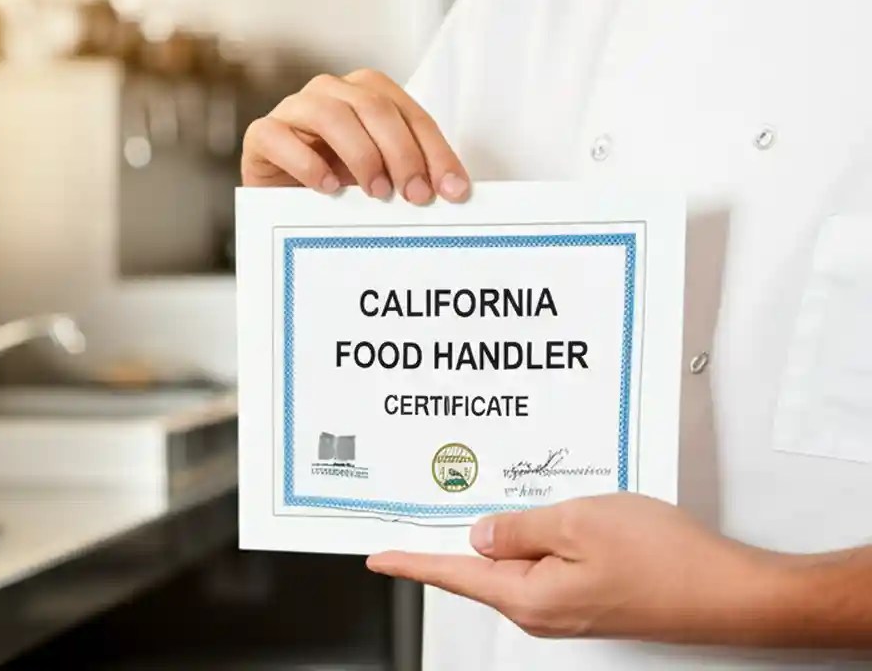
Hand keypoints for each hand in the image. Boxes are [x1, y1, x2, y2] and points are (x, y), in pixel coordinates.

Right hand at [241, 69, 470, 204]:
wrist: (279, 207)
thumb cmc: (335, 188)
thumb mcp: (379, 179)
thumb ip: (407, 175)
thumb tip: (451, 192)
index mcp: (366, 94)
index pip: (409, 114)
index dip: (435, 151)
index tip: (453, 190)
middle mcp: (330, 92)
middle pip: (374, 108)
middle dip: (402, 153)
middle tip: (415, 195)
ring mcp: (293, 109)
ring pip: (331, 115)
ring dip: (361, 155)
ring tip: (376, 193)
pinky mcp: (262, 134)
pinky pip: (281, 138)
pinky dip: (308, 163)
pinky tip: (327, 188)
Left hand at [368, 494, 790, 643]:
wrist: (731, 593)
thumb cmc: (666, 561)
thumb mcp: (578, 523)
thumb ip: (519, 528)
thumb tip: (480, 535)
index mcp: (527, 596)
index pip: (453, 575)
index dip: (412, 561)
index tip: (378, 556)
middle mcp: (541, 611)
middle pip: (484, 567)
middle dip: (466, 534)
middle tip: (444, 498)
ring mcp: (568, 608)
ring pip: (520, 562)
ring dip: (514, 532)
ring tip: (520, 500)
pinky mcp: (591, 599)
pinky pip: (548, 564)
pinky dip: (544, 538)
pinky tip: (556, 517)